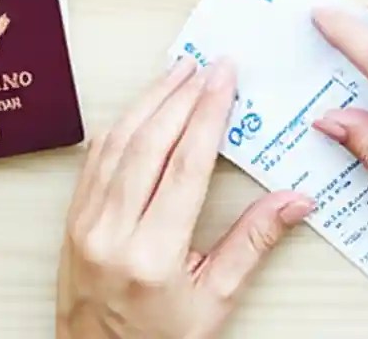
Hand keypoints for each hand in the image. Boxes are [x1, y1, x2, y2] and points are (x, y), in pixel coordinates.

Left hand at [57, 59, 313, 338]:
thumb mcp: (217, 300)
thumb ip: (254, 243)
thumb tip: (296, 201)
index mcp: (153, 254)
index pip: (186, 165)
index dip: (207, 114)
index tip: (224, 79)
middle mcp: (112, 234)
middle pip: (149, 144)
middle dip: (181, 96)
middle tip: (207, 66)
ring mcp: (85, 226)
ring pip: (116, 145)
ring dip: (149, 102)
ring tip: (177, 74)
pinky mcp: (71, 223)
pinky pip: (94, 161)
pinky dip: (120, 127)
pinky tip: (140, 109)